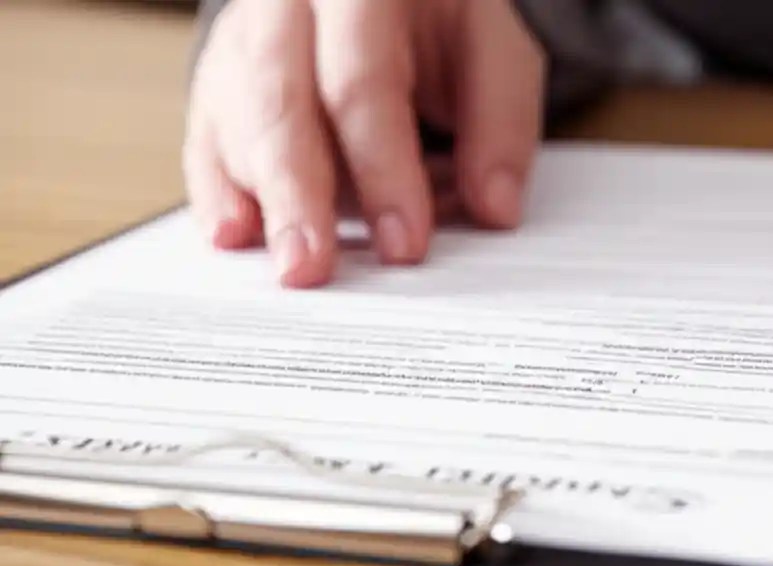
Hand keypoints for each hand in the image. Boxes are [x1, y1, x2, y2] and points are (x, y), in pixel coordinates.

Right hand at [183, 0, 545, 286]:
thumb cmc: (437, 20)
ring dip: (263, 203)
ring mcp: (243, 43)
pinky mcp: (220, 84)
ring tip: (290, 265)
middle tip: (313, 267)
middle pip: (278, 104)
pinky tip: (233, 233)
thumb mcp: (490, 50)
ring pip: (235, 124)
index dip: (382, 169)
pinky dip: (219, 193)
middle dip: (298, 196)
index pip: (360, 82)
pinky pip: (206, 141)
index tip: (405, 243)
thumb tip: (495, 207)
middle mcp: (286, 8)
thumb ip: (499, 122)